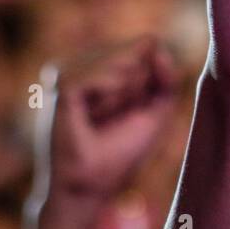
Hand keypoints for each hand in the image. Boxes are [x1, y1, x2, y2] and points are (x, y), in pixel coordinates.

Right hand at [39, 37, 177, 205]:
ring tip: (101, 119)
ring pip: (122, 62)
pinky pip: (104, 76)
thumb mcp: (157, 111)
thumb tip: (154, 41)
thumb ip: (166, 77)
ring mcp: (70, 72)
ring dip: (123, 95)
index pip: (146, 47)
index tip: (132, 108)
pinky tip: (95, 114)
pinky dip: (110, 94)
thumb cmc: (121, 152)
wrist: (90, 187)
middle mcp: (84, 64)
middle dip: (137, 89)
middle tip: (113, 118)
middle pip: (136, 54)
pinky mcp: (62, 86)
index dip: (150, 80)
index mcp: (102, 67)